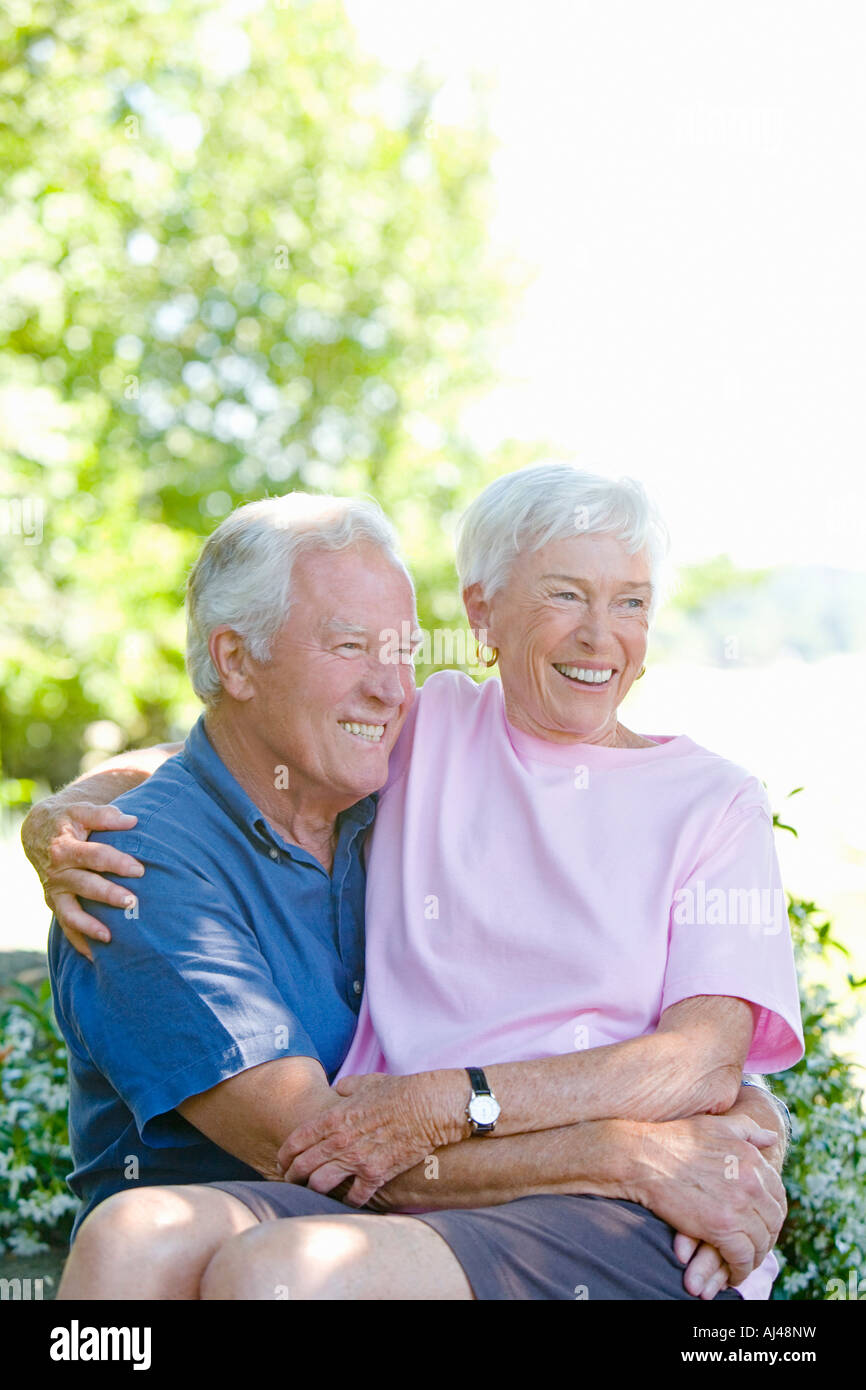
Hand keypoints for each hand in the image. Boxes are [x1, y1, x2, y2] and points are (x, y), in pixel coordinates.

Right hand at [21, 798, 142, 959]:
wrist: (38, 832)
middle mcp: (57, 872)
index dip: (117, 862)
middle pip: (85, 885)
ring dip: (89, 925)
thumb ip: (105, 816)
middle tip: (132, 902)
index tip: (140, 869)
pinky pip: (65, 927)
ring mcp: (55, 892)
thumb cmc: (69, 820)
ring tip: (110, 937)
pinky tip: (94, 958)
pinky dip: (78, 942)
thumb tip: (133, 821)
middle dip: (107, 895)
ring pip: (71, 912)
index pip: (94, 856)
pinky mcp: (55, 904)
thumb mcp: (82, 811)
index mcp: (65, 847)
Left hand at [277, 1073, 442, 1207]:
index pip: (296, 1141)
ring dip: (314, 1190)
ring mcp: (357, 1159)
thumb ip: (346, 1087)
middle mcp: (340, 1141)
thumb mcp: (367, 1082)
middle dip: (292, 1176)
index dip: (284, 1155)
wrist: (428, 1106)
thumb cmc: (398, 1091)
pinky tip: (348, 1198)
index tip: (282, 1162)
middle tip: (291, 1181)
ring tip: (314, 1192)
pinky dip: (348, 1200)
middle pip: (303, 1166)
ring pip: (321, 1185)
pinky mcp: (376, 1174)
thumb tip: (338, 1089)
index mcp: (334, 1118)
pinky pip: (354, 1197)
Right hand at [631, 1111, 786, 1289]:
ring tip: (742, 1261)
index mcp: (753, 1159)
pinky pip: (742, 1257)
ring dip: (754, 1256)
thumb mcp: (716, 1125)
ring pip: (761, 1242)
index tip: (759, 1223)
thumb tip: (772, 1138)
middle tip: (753, 1246)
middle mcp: (752, 1182)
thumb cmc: (674, 1138)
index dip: (770, 1213)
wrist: (643, 1157)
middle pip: (773, 1221)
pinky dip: (740, 1269)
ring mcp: (738, 1205)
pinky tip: (732, 1272)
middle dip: (766, 1236)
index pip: (777, 1195)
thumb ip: (748, 1130)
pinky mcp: (722, 1227)